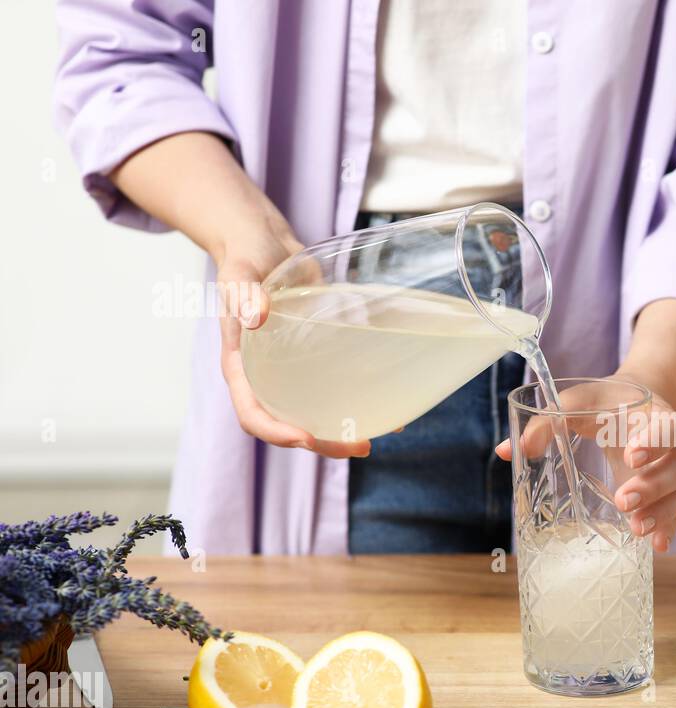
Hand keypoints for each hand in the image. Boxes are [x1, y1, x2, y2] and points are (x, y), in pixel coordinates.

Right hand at [106, 133, 371, 457]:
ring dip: (341, 431)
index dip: (276, 431)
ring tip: (375, 438)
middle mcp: (266, 376)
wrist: (266, 244)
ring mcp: (290, 371)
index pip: (252, 413)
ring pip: (312, 413)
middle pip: (288, 424)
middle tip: (359, 446)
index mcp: (241, 366)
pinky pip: (332, 389)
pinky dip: (357, 400)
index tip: (306, 438)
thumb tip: (255, 317)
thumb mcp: (239, 274)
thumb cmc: (245, 259)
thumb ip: (243, 294)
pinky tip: (388, 407)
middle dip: (322, 442)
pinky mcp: (313, 359)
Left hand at [494, 377, 675, 552]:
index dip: (654, 441)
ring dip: (660, 514)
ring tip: (636, 530)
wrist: (637, 405)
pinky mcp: (668, 494)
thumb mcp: (578, 403)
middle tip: (623, 500)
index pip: (665, 428)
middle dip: (651, 487)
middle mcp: (672, 447)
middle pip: (674, 469)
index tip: (631, 455)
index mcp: (655, 417)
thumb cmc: (606, 404)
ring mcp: (672, 473)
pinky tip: (658, 547)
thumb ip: (546, 422)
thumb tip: (508, 450)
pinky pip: (675, 514)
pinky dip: (668, 530)